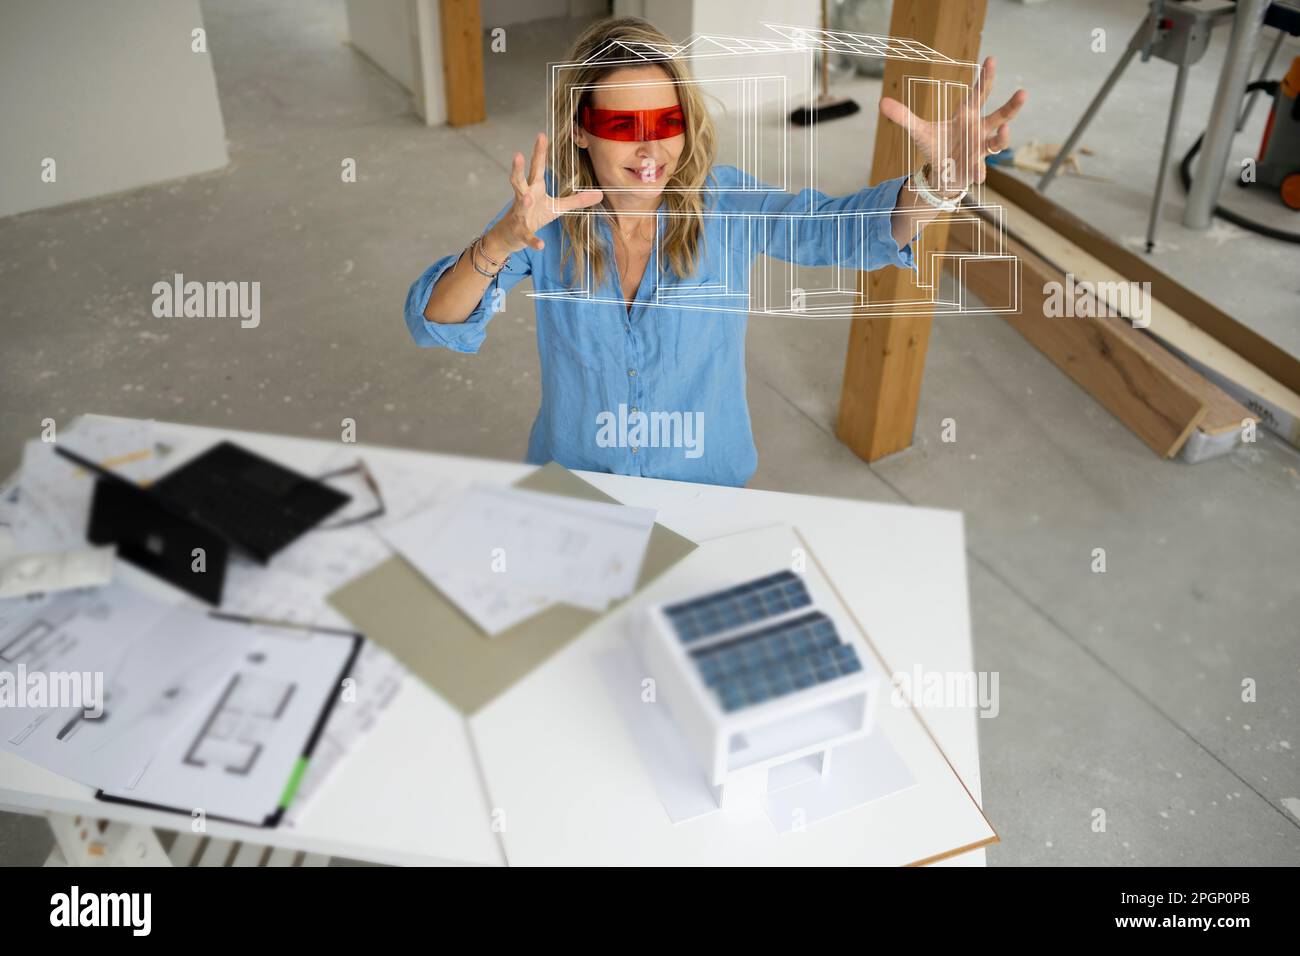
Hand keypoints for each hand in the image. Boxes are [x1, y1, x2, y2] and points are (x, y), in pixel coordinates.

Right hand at [489, 133, 603, 254]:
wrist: (510, 237)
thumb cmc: (534, 216)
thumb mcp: (557, 207)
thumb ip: (576, 200)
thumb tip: (600, 194)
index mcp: (534, 188)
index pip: (536, 167)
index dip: (539, 152)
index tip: (541, 135)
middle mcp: (524, 198)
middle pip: (519, 181)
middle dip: (517, 169)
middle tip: (517, 154)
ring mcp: (520, 215)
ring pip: (520, 206)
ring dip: (524, 201)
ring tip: (528, 197)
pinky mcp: (521, 233)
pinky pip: (527, 236)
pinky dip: (533, 241)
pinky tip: (541, 245)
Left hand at [880, 55, 1026, 193]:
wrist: (940, 172)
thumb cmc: (935, 146)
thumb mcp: (917, 131)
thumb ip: (903, 116)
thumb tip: (881, 102)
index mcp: (967, 115)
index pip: (979, 93)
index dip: (985, 77)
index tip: (992, 59)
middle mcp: (979, 130)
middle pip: (999, 115)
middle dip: (1012, 105)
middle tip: (1023, 92)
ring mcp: (980, 149)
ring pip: (998, 142)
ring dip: (1003, 137)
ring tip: (1004, 131)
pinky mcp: (975, 167)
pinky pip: (980, 169)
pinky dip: (978, 171)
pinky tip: (978, 175)